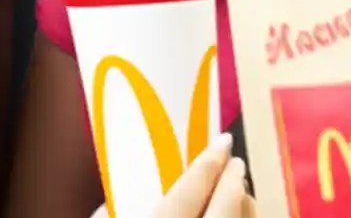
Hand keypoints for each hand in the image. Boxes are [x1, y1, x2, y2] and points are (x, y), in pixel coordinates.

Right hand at [89, 133, 257, 217]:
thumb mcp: (106, 216)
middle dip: (234, 179)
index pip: (194, 187)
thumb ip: (117, 201)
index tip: (221, 141)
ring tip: (240, 187)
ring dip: (244, 202)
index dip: (211, 160)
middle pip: (227, 205)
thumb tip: (126, 177)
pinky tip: (238, 217)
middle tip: (234, 160)